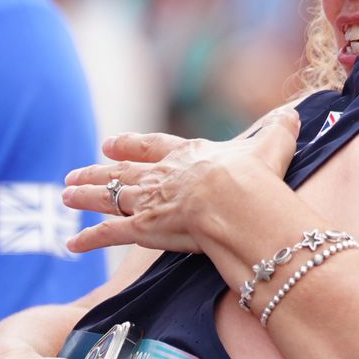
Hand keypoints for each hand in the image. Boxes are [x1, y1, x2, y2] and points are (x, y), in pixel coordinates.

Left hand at [61, 107, 300, 253]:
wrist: (235, 200)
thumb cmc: (255, 175)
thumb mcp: (272, 144)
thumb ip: (280, 129)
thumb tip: (294, 113)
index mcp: (189, 154)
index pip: (154, 147)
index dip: (131, 145)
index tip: (111, 142)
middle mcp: (163, 175)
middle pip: (123, 172)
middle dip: (98, 172)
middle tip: (74, 172)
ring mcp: (151, 201)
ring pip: (110, 197)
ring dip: (86, 198)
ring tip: (65, 196)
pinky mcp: (144, 229)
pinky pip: (110, 235)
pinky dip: (89, 239)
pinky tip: (70, 245)